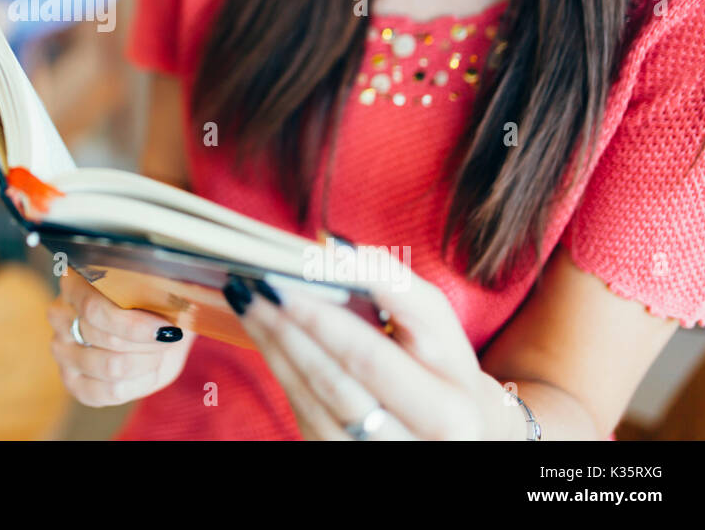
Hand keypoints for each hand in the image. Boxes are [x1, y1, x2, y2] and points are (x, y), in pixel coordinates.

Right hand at [47, 269, 194, 406]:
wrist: (154, 326)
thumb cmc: (151, 302)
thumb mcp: (156, 289)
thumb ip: (154, 291)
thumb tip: (166, 301)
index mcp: (74, 283)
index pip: (95, 310)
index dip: (134, 325)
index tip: (166, 329)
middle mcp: (60, 316)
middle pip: (108, 340)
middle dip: (148, 344)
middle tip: (168, 337)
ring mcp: (62, 351)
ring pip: (111, 368)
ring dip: (146, 362)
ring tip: (158, 351)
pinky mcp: (72, 382)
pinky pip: (110, 392)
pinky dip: (139, 384)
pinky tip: (148, 370)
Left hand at [231, 251, 522, 439]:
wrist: (455, 434)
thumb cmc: (442, 369)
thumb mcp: (439, 330)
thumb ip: (395, 285)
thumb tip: (335, 245)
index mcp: (451, 410)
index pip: (375, 357)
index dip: (329, 313)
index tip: (295, 270)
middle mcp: (417, 444)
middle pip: (341, 377)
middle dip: (296, 323)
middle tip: (259, 280)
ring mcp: (379, 457)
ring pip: (316, 396)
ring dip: (276, 342)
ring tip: (249, 298)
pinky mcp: (344, 458)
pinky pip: (304, 412)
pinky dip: (280, 366)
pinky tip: (262, 330)